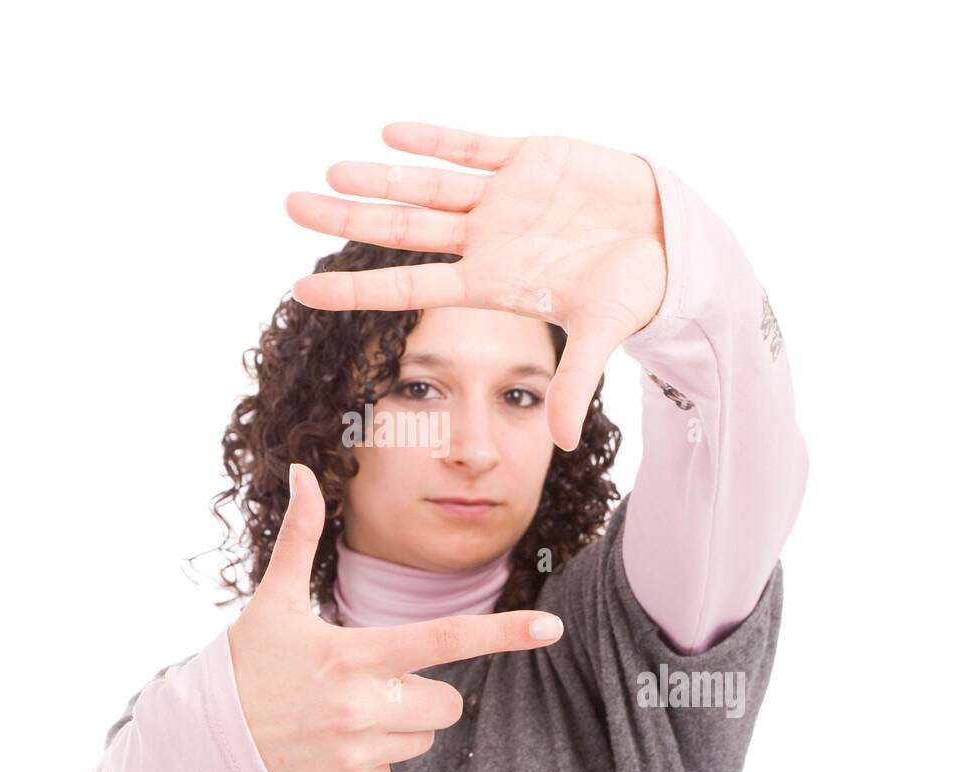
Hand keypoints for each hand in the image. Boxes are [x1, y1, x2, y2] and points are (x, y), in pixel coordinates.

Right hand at [227, 462, 564, 771]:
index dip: (502, 633)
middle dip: (422, 693)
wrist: (204, 741)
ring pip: (422, 740)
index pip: (442, 640)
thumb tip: (303, 472)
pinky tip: (327, 746)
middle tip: (370, 684)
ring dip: (395, 727)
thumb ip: (300, 537)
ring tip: (342, 714)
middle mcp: (359, 707)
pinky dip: (367, 761)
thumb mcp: (273, 600)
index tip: (551, 627)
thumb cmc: (247, 663)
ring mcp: (355, 754)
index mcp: (352, 654)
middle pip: (448, 704)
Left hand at [284, 121, 666, 450]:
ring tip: (331, 170)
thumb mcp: (602, 334)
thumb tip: (560, 445)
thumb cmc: (636, 288)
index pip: (408, 286)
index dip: (354, 289)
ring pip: (428, 185)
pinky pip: (473, 146)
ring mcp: (502, 199)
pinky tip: (392, 133)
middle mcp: (485, 240)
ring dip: (382, 177)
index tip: (299, 291)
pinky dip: (436, 139)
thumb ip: (576, 382)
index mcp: (491, 283)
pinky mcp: (529, 158)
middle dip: (348, 218)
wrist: (674, 239)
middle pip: (402, 230)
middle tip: (291, 207)